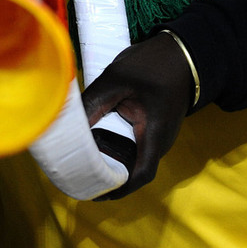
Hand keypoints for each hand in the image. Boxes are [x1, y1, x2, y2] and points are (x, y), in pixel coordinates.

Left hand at [81, 31, 195, 198]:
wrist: (181, 54)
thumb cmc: (153, 65)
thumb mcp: (116, 80)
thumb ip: (92, 103)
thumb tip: (65, 125)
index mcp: (156, 133)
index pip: (141, 173)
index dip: (120, 189)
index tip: (96, 193)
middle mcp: (159, 141)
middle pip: (132, 169)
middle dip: (107, 176)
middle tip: (77, 175)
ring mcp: (157, 136)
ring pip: (131, 159)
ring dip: (109, 161)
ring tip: (80, 160)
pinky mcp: (151, 129)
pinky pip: (132, 147)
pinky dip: (114, 149)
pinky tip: (93, 142)